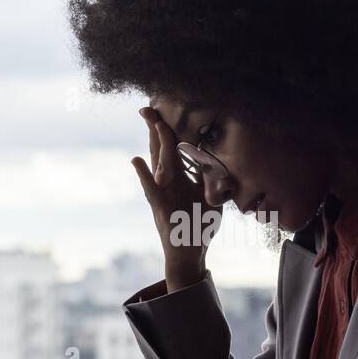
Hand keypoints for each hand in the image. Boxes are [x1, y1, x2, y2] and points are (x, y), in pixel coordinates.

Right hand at [132, 103, 211, 284]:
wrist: (191, 252)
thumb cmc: (199, 225)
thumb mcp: (211, 198)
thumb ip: (213, 179)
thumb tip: (222, 162)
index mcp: (180, 177)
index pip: (174, 148)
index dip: (170, 129)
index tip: (165, 108)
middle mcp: (169, 182)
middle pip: (162, 149)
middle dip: (157, 127)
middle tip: (149, 105)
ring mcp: (163, 193)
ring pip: (159, 163)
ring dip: (156, 142)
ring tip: (153, 122)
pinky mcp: (160, 207)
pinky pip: (150, 189)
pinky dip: (144, 175)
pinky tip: (135, 161)